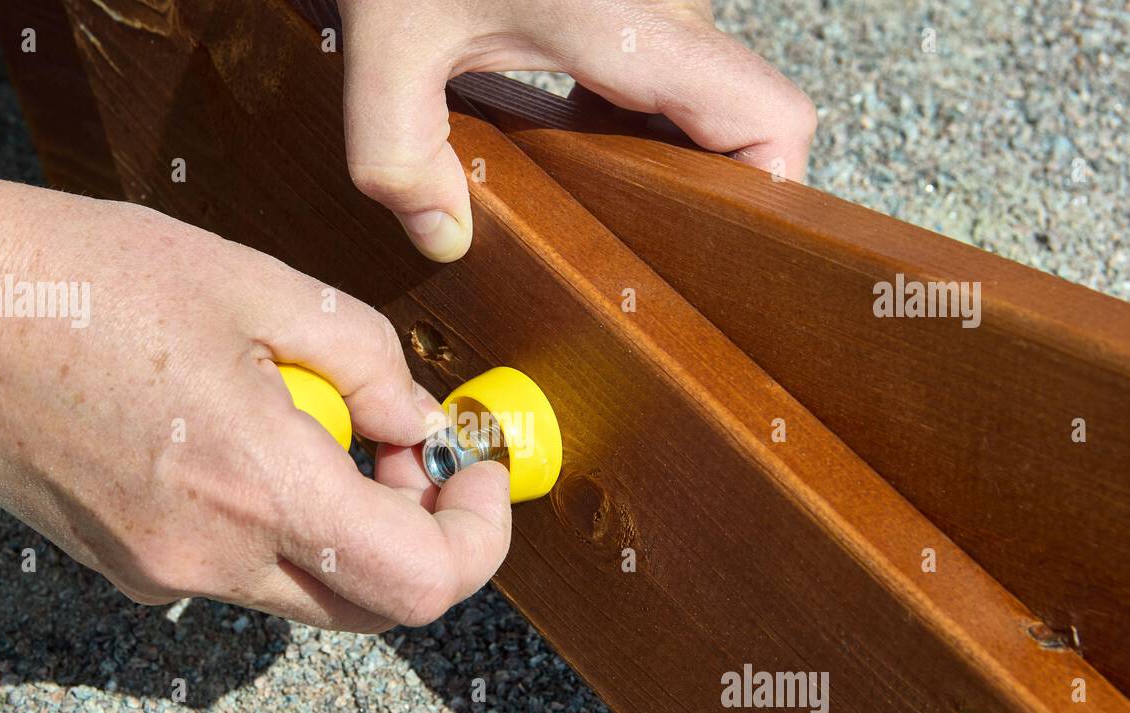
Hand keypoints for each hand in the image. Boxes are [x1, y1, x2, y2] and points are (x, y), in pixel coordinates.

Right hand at [0, 106, 510, 630]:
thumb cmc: (78, 275)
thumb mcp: (253, 283)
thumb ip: (365, 358)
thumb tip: (417, 423)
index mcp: (255, 486)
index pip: (422, 582)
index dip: (480, 538)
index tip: (480, 475)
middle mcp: (208, 559)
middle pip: (373, 605)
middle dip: (420, 533)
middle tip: (408, 445)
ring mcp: (159, 575)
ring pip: (306, 592)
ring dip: (346, 526)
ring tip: (314, 421)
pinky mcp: (123, 567)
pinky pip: (237, 571)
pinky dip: (275, 524)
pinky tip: (237, 439)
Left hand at [337, 0, 816, 260]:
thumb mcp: (384, 47)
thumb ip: (398, 155)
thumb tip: (445, 238)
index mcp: (631, 26)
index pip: (769, 117)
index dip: (768, 193)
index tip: (709, 246)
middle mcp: (663, 8)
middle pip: (743, 116)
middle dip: (701, 190)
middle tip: (629, 243)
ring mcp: (653, 2)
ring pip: (706, 92)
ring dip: (667, 153)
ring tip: (596, 202)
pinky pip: (669, 68)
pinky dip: (640, 116)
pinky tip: (572, 142)